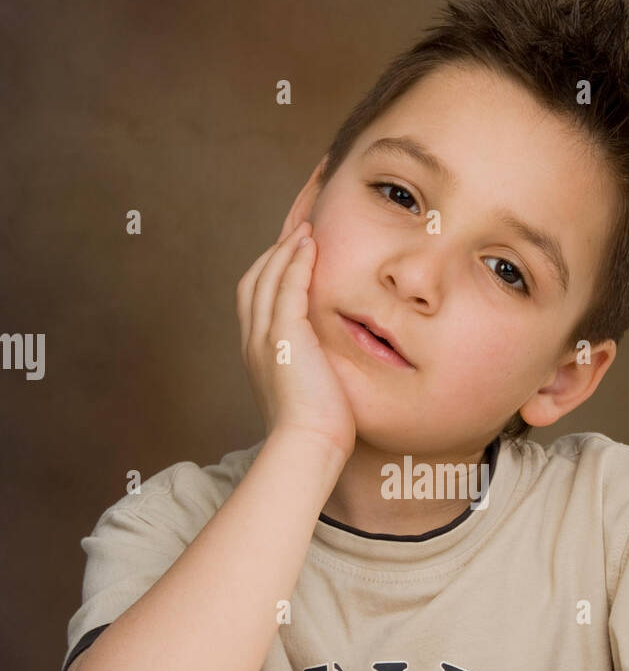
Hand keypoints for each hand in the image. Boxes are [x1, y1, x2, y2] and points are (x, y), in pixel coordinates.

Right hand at [236, 221, 356, 460]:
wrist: (307, 446)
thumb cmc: (317, 430)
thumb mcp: (312, 390)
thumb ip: (314, 367)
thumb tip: (332, 362)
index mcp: (258, 353)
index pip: (258, 297)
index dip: (273, 269)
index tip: (293, 249)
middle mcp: (254, 340)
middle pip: (255, 278)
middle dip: (275, 248)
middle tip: (298, 224)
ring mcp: (265, 336)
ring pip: (267, 276)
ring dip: (286, 245)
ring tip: (306, 224)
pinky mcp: (283, 336)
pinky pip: (286, 286)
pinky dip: (295, 260)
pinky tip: (311, 243)